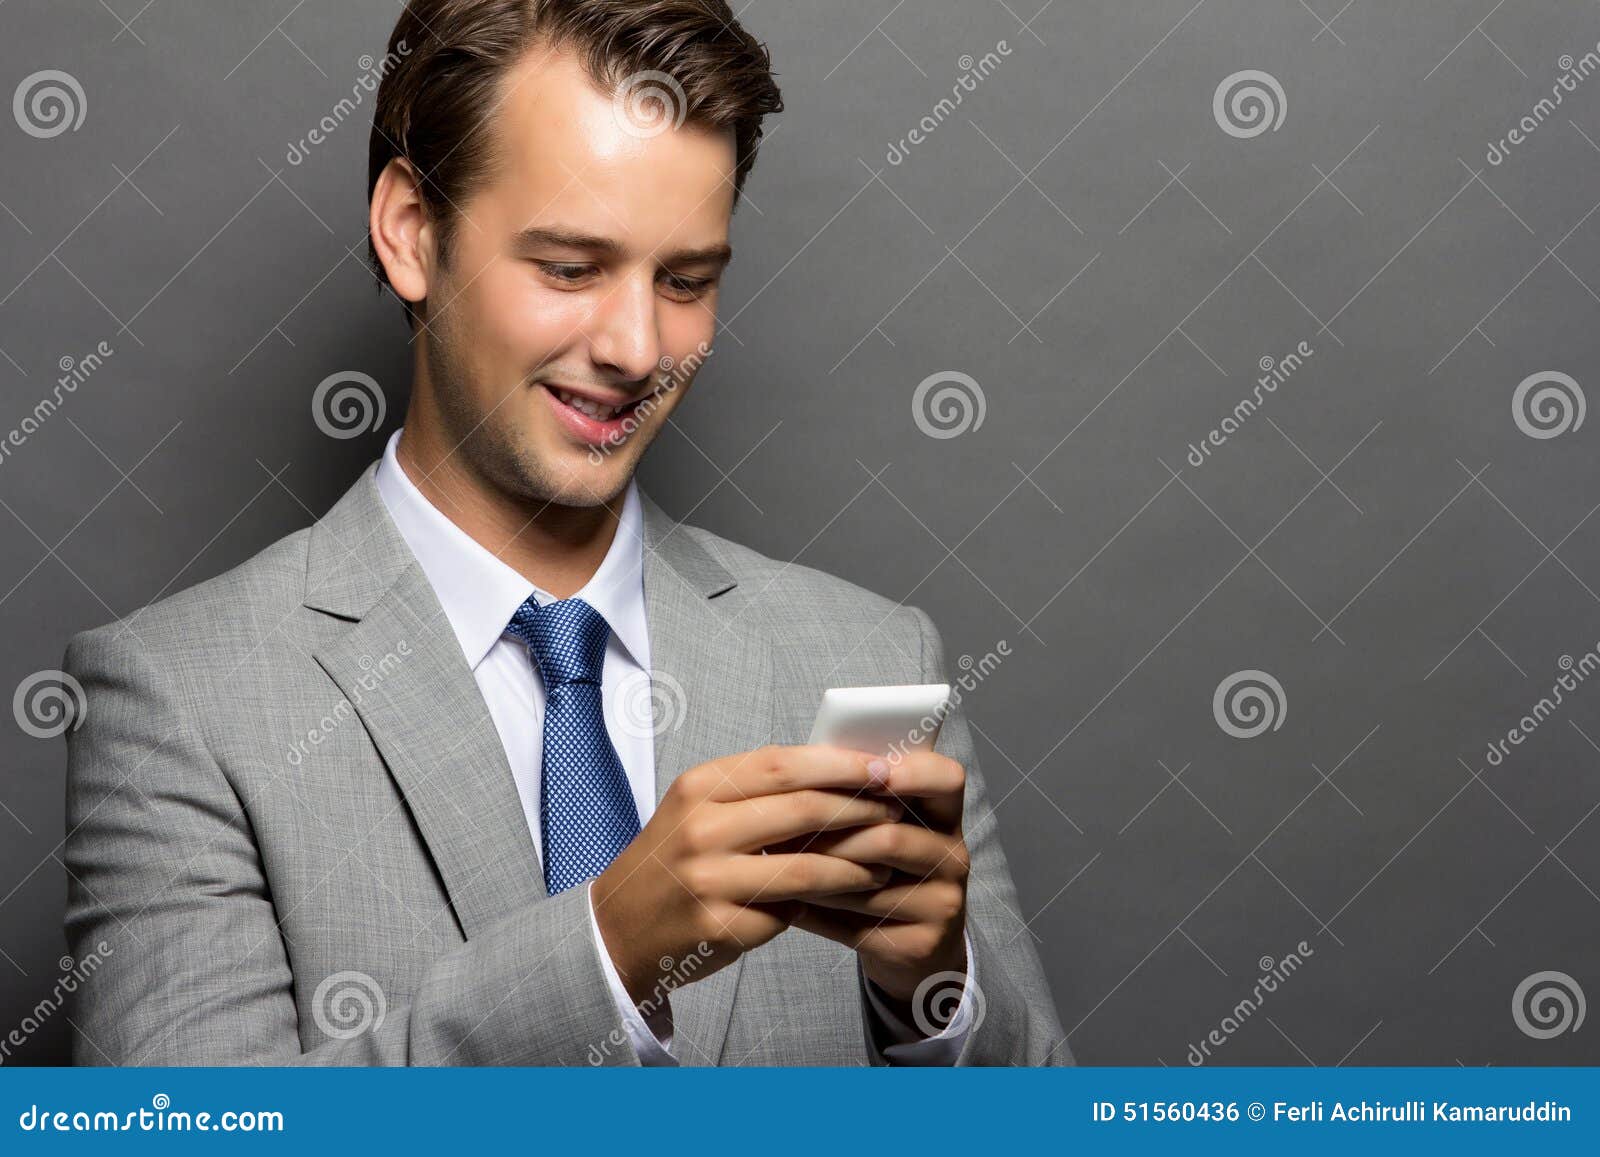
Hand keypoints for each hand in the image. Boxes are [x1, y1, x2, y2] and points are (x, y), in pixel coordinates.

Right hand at [590, 744, 902, 1007]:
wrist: (620, 926)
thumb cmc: (676, 858)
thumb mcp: (699, 808)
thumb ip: (756, 790)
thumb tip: (837, 770)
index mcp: (699, 788)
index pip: (781, 764)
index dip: (838, 764)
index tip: (880, 766)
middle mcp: (701, 830)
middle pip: (801, 810)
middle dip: (858, 809)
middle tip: (895, 810)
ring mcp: (709, 881)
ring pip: (806, 867)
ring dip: (855, 864)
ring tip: (884, 859)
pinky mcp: (721, 925)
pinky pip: (789, 910)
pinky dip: (826, 901)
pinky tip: (849, 896)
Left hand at [780, 750, 969, 1011]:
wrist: (915, 943)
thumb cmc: (888, 866)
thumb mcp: (891, 825)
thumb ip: (862, 796)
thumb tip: (800, 765)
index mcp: (945, 816)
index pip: (946, 779)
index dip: (909, 772)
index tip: (869, 772)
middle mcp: (952, 857)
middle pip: (890, 837)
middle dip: (831, 834)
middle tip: (787, 830)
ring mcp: (941, 904)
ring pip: (866, 883)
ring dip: (814, 872)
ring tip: (778, 861)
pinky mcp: (918, 943)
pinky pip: (855, 923)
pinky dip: (814, 909)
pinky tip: (788, 898)